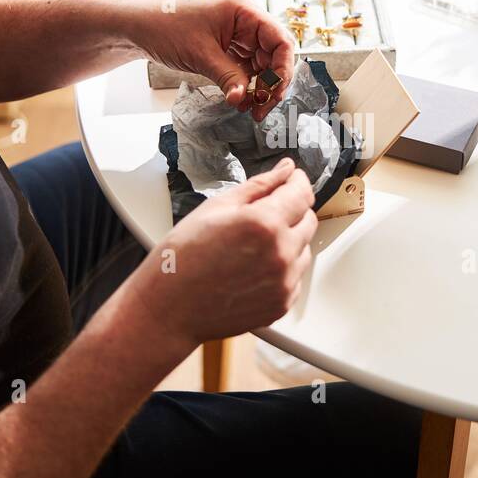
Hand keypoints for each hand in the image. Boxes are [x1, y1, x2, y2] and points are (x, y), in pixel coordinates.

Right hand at [122, 158, 316, 343]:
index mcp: (265, 224)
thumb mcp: (216, 207)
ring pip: (303, 249)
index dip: (297, 181)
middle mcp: (281, 254)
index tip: (291, 178)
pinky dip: (282, 268)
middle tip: (263, 212)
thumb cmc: (183, 258)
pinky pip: (295, 276)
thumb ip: (259, 185)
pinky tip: (252, 267)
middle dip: (292, 210)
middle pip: (308, 220)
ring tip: (251, 246)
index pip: (301, 193)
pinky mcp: (281, 303)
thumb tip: (285, 170)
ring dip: (288, 240)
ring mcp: (284, 282)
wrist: (169, 308)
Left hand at [137, 0, 293, 121]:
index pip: (280, 40)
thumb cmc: (166, 26)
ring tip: (250, 109)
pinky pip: (246, 68)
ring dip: (259, 88)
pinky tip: (240, 100)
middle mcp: (246, 22)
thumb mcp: (201, 55)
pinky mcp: (227, 48)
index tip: (275, 93)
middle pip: (274, 55)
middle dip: (271, 83)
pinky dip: (246, 85)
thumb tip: (244, 100)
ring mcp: (237, 35)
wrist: (138, 26)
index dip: (283, 69)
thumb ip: (228, 77)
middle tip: (262, 108)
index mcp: (245, 12)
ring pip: (261, 65)